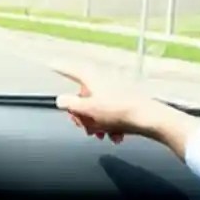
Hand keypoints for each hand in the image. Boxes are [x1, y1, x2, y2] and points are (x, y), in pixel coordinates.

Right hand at [54, 67, 199, 158]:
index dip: (60, 67)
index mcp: (92, 78)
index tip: (50, 63)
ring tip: (101, 135)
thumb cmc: (118, 112)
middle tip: (83, 127)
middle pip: (84, 95)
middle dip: (82, 114)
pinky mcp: (127, 100)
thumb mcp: (87, 110)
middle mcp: (104, 80)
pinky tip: (115, 137)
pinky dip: (110, 125)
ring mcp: (116, 90)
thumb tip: (60, 100)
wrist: (149, 119)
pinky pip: (112, 112)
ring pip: (98, 107)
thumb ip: (70, 105)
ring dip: (96, 123)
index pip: (71, 70)